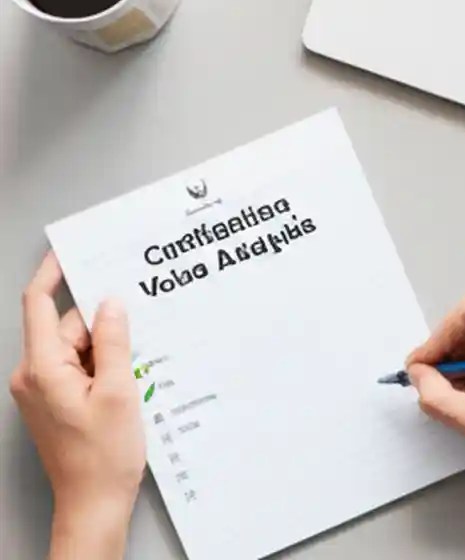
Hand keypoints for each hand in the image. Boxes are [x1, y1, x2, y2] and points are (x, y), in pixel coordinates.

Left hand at [9, 253, 143, 559]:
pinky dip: (103, 369)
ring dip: (107, 352)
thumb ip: (115, 341)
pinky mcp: (54, 402)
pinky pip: (78, 369)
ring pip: (76, 349)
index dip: (53, 274)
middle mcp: (33, 376)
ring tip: (135, 373)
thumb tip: (112, 303)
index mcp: (42, 368)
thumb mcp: (120, 391)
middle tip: (140, 331)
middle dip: (102, 326)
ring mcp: (42, 390)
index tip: (70, 252)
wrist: (92, 503)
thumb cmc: (103, 457)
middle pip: (67, 328)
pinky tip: (126, 384)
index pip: (40, 305)